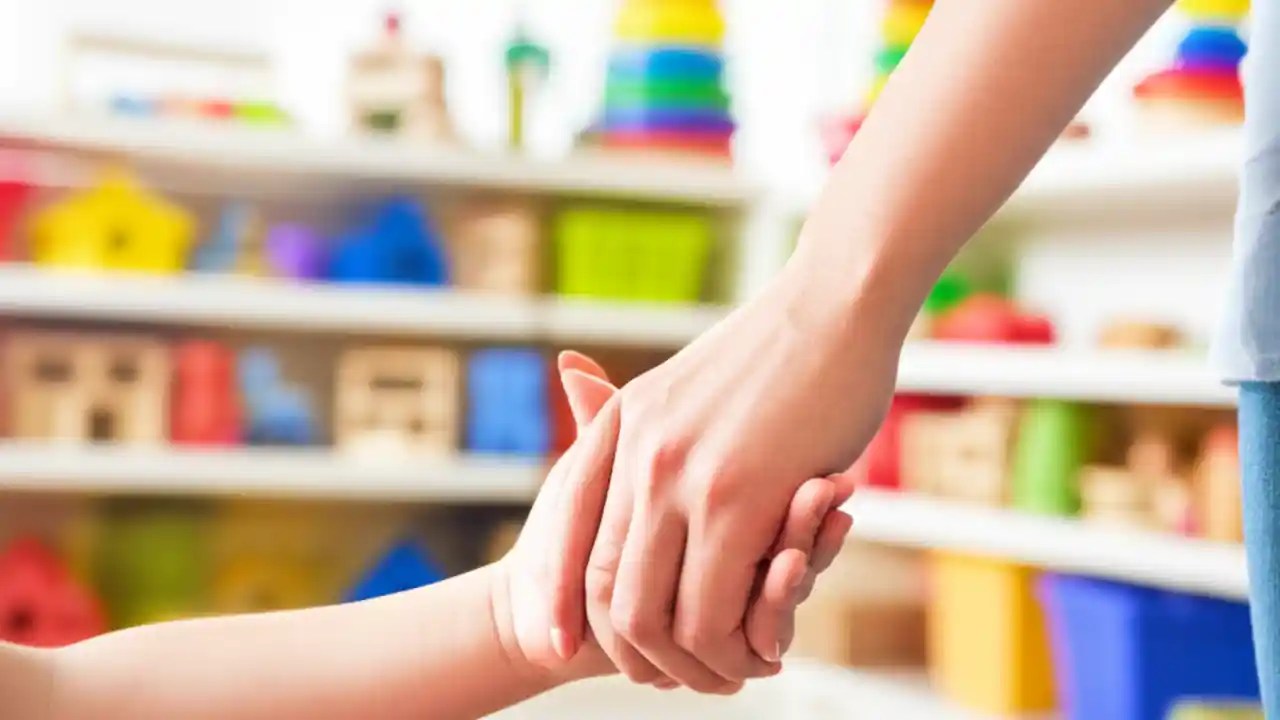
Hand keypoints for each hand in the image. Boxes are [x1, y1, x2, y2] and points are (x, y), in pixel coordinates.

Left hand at [495, 351, 853, 686]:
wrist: (836, 303)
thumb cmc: (778, 352)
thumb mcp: (686, 381)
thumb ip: (636, 416)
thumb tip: (573, 381)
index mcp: (621, 428)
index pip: (572, 535)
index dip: (561, 598)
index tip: (556, 643)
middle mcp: (638, 455)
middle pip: (608, 587)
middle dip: (633, 651)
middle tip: (672, 678)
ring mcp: (683, 477)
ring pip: (656, 610)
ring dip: (691, 660)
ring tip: (726, 673)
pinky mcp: (739, 497)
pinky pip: (715, 605)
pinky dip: (732, 644)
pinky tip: (760, 649)